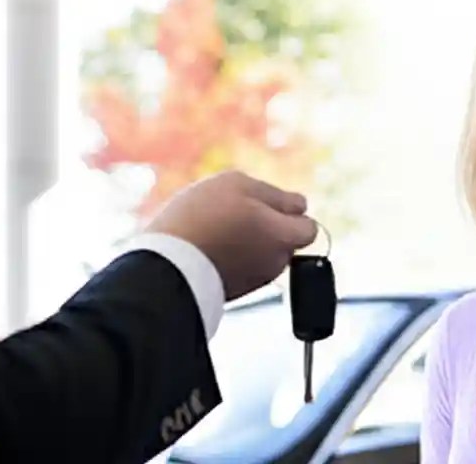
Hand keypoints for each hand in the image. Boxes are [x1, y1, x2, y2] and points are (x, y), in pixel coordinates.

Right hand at [145, 171, 317, 300]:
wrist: (166, 265)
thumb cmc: (202, 218)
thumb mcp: (239, 185)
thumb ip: (276, 195)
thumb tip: (299, 206)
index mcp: (284, 238)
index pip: (309, 228)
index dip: (290, 212)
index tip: (266, 205)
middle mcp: (275, 264)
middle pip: (284, 240)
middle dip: (268, 226)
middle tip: (236, 212)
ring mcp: (253, 280)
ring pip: (260, 253)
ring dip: (247, 240)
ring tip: (215, 227)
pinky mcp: (232, 290)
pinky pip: (240, 266)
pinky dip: (231, 255)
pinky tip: (207, 244)